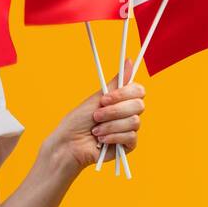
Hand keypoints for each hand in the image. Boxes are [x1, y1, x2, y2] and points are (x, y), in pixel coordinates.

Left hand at [40, 58, 146, 176]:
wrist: (69, 144)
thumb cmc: (78, 122)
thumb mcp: (96, 98)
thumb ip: (115, 83)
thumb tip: (129, 61)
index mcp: (121, 100)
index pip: (138, 90)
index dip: (123, 94)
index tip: (104, 99)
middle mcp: (127, 113)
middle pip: (139, 105)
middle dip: (114, 111)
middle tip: (96, 116)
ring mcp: (129, 129)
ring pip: (134, 122)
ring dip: (110, 125)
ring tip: (95, 130)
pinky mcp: (128, 145)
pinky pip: (131, 137)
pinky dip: (113, 137)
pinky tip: (101, 140)